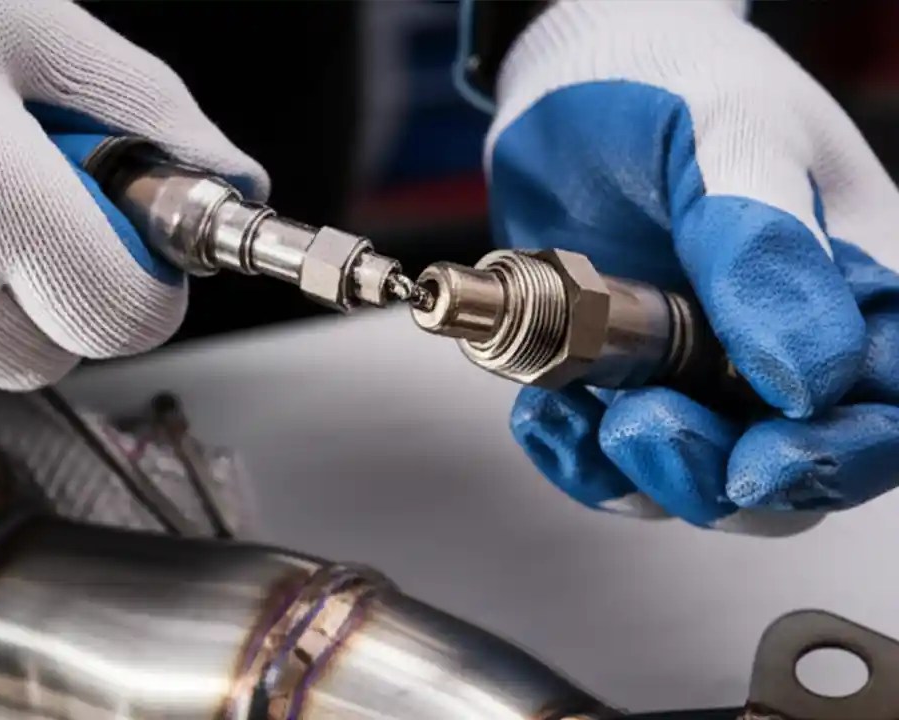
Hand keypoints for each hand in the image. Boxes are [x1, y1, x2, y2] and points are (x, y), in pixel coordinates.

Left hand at [486, 0, 898, 532]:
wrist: (570, 73)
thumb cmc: (673, 80)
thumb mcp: (730, 136)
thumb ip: (768, 246)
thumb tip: (811, 378)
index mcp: (857, 286)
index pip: (885, 407)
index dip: (840, 454)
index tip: (763, 457)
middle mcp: (786, 345)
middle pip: (795, 473)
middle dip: (724, 479)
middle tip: (645, 427)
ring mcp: (700, 372)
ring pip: (700, 481)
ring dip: (643, 472)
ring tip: (586, 409)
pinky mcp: (620, 382)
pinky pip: (608, 461)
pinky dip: (574, 456)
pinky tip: (545, 409)